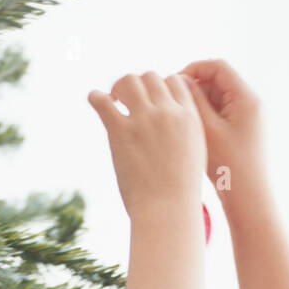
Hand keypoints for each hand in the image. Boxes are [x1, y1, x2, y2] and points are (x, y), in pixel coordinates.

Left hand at [87, 71, 205, 218]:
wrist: (168, 211)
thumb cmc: (180, 192)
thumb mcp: (194, 156)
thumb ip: (183, 134)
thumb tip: (169, 128)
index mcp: (189, 118)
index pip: (174, 81)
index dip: (160, 86)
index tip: (151, 99)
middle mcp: (168, 113)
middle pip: (150, 77)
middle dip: (138, 85)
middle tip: (127, 100)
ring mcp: (144, 120)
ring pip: (128, 81)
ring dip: (118, 88)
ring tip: (114, 102)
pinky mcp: (121, 132)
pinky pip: (102, 101)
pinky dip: (96, 97)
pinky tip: (95, 101)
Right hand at [179, 59, 268, 208]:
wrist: (249, 199)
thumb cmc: (230, 167)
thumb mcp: (206, 129)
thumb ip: (192, 100)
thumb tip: (179, 80)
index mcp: (247, 98)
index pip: (218, 67)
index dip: (193, 70)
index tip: (173, 84)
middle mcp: (251, 104)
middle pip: (218, 81)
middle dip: (194, 88)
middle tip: (173, 103)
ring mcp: (248, 118)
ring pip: (217, 98)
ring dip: (198, 104)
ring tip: (181, 121)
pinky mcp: (243, 131)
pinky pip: (221, 114)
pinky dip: (205, 117)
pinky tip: (191, 132)